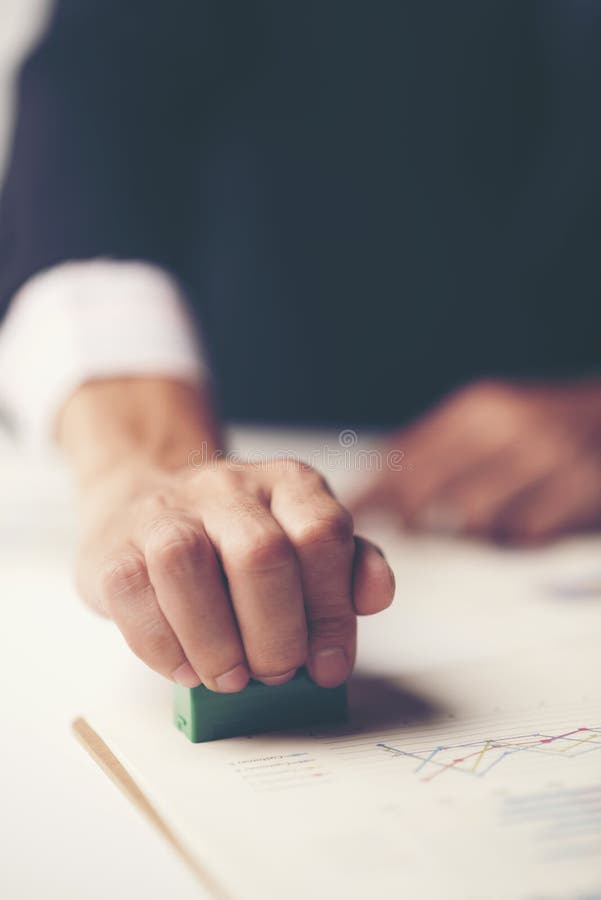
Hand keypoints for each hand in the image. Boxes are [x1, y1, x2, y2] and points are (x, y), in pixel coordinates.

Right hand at [77, 457, 394, 691]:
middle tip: (276, 672)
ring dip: (216, 641)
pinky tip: (187, 666)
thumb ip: (348, 564)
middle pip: (260, 554)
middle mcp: (227, 486)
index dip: (331, 608)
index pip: (322, 535)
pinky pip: (132, 592)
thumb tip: (376, 594)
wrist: (145, 502)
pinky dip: (163, 645)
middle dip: (276, 633)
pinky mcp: (114, 545)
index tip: (327, 663)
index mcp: (286, 484)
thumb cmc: (234, 537)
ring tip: (231, 676)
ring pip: (187, 564)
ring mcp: (165, 510)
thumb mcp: (301, 538)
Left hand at [351, 379, 600, 544]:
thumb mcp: (496, 416)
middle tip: (409, 536)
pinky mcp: (580, 490)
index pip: (405, 456)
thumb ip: (444, 446)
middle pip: (426, 491)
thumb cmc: (552, 424)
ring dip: (470, 532)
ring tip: (488, 521)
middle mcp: (506, 427)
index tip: (349, 515)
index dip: (373, 492)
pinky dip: (516, 538)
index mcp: (478, 408)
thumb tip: (382, 483)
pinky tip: (528, 523)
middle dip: (410, 521)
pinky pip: (523, 535)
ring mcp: (545, 458)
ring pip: (471, 519)